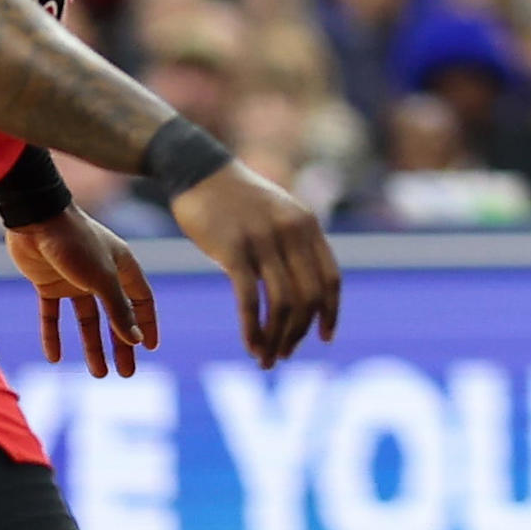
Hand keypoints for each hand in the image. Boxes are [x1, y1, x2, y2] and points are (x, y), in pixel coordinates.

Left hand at [8, 209, 157, 379]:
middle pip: (115, 315)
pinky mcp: (48, 284)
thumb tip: (136, 340)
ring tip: (98, 373)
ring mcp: (74, 280)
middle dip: (121, 344)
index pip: (141, 300)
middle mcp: (101, 274)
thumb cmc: (75, 242)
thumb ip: (118, 309)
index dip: (146, 324)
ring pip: (87, 319)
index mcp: (121, 266)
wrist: (35, 219)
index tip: (149, 348)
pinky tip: (54, 357)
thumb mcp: (101, 278)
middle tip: (126, 373)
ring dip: (91, 346)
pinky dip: (53, 335)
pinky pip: (53, 315)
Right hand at [171, 159, 341, 367]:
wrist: (199, 170)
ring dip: (276, 339)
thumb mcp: (278, 214)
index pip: (331, 279)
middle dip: (298, 333)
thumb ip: (295, 244)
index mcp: (307, 225)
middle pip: (308, 297)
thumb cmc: (238, 199)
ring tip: (266, 359)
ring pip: (282, 304)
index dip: (331, 313)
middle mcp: (291, 233)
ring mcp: (263, 240)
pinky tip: (250, 346)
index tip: (325, 338)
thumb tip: (306, 287)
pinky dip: (253, 329)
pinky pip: (250, 300)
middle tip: (284, 355)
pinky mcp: (232, 250)